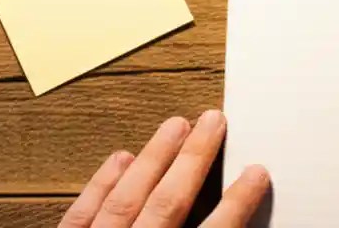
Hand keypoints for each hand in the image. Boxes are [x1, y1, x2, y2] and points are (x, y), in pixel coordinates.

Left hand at [58, 111, 269, 227]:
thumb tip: (236, 220)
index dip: (238, 202)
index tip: (256, 173)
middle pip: (170, 202)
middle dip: (195, 158)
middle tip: (214, 121)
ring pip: (128, 198)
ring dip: (154, 158)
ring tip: (175, 124)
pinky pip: (83, 214)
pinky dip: (102, 184)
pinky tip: (119, 159)